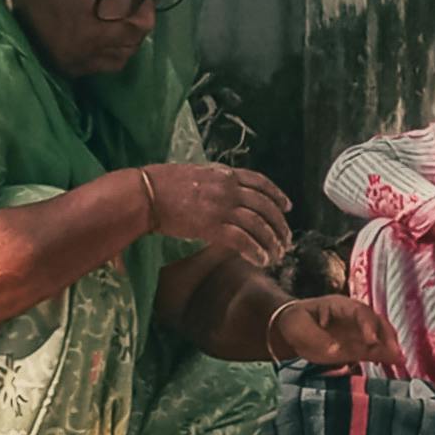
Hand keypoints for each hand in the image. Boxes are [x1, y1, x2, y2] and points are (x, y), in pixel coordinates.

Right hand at [141, 163, 292, 269]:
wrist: (146, 194)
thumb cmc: (162, 183)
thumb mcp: (196, 173)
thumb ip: (215, 182)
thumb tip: (224, 193)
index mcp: (225, 174)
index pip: (260, 182)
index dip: (277, 195)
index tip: (287, 207)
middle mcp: (228, 189)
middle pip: (265, 206)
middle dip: (279, 225)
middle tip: (286, 240)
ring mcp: (221, 207)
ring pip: (258, 225)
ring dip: (271, 242)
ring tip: (277, 255)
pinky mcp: (211, 226)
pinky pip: (242, 240)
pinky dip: (255, 251)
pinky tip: (261, 260)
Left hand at [270, 294, 405, 371]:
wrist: (290, 332)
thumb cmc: (295, 323)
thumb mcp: (300, 327)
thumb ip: (317, 338)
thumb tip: (336, 350)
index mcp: (340, 306)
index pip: (360, 312)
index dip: (368, 325)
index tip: (371, 341)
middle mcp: (354, 318)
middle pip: (377, 321)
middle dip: (387, 335)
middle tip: (394, 352)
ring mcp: (358, 332)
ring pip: (381, 336)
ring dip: (390, 346)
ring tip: (399, 359)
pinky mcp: (358, 347)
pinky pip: (375, 350)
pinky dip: (385, 356)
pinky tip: (394, 364)